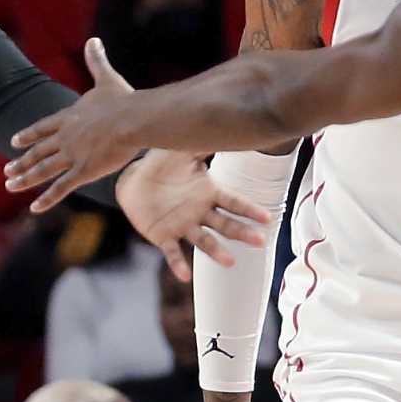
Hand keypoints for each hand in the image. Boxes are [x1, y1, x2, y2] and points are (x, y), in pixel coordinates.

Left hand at [4, 39, 144, 212]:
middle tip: (7, 170)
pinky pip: (61, 188)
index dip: (28, 134)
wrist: (134, 119)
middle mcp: (66, 137)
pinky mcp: (84, 171)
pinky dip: (47, 199)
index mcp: (70, 116)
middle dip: (22, 161)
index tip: (14, 141)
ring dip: (26, 179)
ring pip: (43, 170)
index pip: (43, 127)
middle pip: (38, 151)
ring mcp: (72, 155)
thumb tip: (93, 40)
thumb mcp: (107, 78)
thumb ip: (96, 61)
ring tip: (11, 185)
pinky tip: (34, 208)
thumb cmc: (124, 100)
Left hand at [115, 149, 270, 280]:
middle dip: (242, 232)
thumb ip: (204, 142)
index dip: (250, 210)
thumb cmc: (162, 164)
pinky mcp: (163, 237)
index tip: (267, 218)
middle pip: (226, 224)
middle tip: (259, 241)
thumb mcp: (184, 150)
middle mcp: (200, 213)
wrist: (133, 180)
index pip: (234, 202)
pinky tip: (184, 276)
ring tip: (230, 262)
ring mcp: (183, 226)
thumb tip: (229, 125)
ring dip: (217, 251)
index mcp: (209, 193)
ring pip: (204, 241)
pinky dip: (178, 264)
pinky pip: (172, 252)